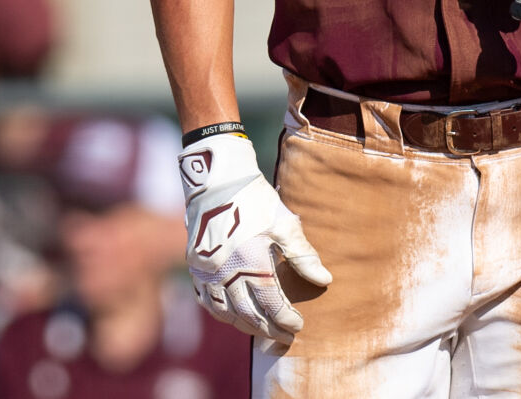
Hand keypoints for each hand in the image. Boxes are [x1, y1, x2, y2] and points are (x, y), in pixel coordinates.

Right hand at [177, 132, 330, 348]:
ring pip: (226, 313)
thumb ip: (303, 256)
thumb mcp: (285, 224)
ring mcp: (207, 273)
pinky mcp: (195, 267)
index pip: (271, 305)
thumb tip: (324, 280)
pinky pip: (207, 301)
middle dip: (268, 329)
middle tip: (283, 338)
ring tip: (261, 330)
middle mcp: (226, 275)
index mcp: (251, 265)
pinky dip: (221, 313)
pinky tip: (232, 316)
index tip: (298, 326)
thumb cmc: (255, 201)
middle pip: (248, 315)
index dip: (286, 319)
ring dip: (245, 325)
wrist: (216, 182)